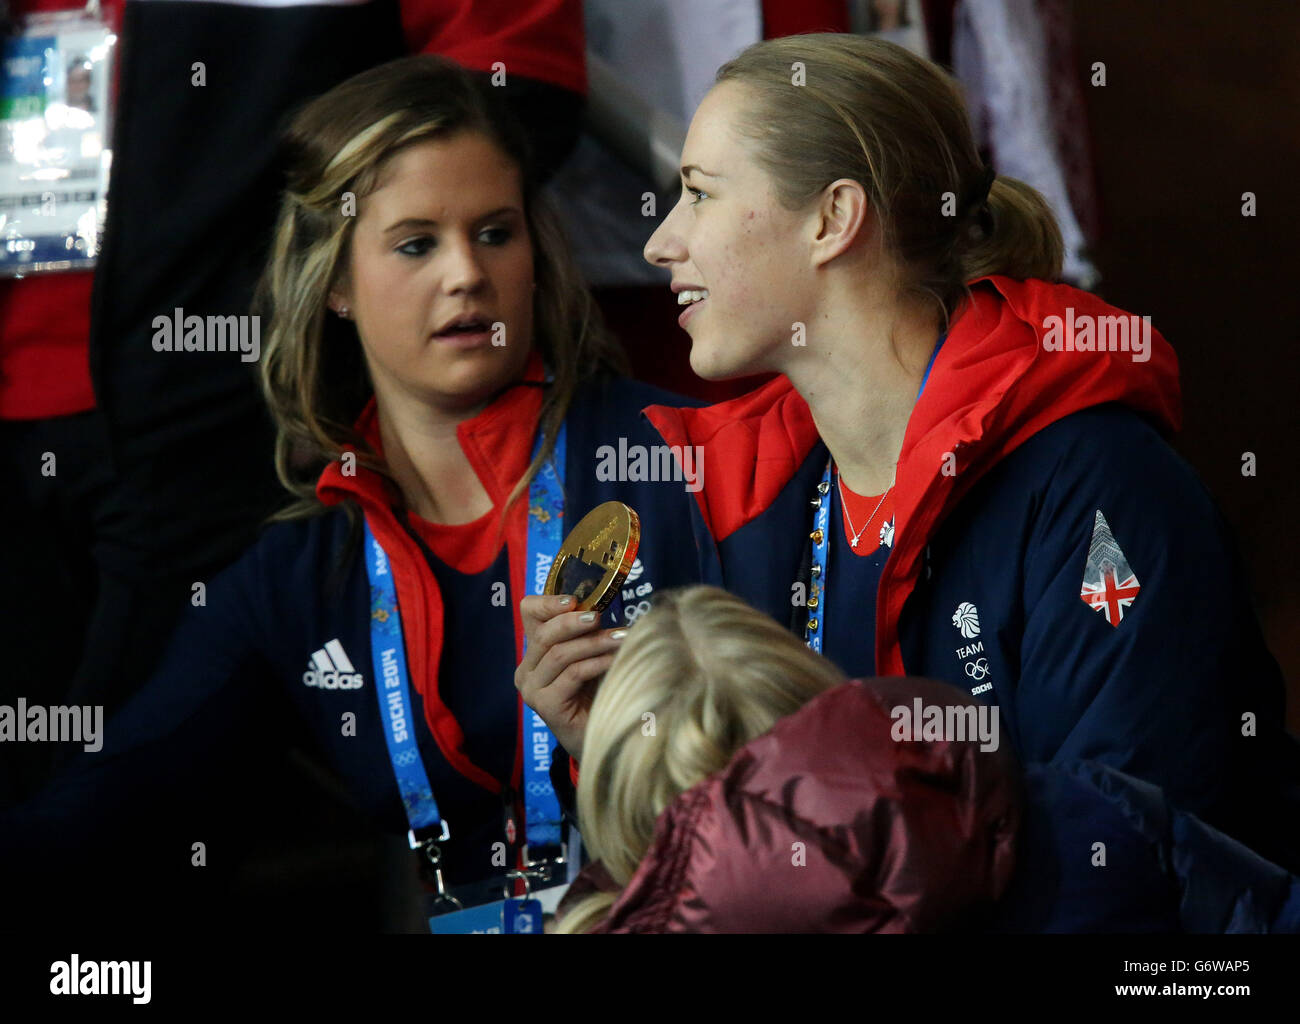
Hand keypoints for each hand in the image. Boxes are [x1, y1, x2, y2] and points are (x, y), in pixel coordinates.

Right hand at [515, 594, 627, 761]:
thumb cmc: (599, 691)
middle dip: (574, 622)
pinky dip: (597, 663)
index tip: (574, 600)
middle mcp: (526, 670)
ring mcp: (532, 689)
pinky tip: (616, 660)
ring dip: (593, 643)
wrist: (604, 735)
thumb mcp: (592, 653)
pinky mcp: (545, 706)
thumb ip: (589, 631)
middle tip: (600, 617)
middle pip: (544, 634)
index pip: (529, 614)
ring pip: (559, 654)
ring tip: (620, 638)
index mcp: (534, 652)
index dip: (548, 602)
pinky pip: (572, 674)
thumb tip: (602, 604)